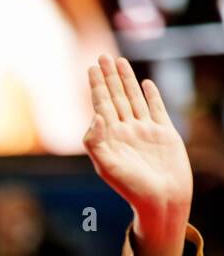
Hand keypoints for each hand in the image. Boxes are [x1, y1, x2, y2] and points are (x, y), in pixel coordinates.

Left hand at [84, 55, 191, 255]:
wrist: (162, 199)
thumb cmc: (132, 188)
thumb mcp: (107, 167)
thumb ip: (96, 142)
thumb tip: (95, 116)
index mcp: (110, 138)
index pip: (101, 105)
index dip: (97, 86)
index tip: (91, 67)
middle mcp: (126, 131)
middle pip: (116, 97)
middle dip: (109, 77)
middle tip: (102, 56)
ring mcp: (145, 131)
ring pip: (134, 99)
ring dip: (127, 80)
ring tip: (120, 61)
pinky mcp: (164, 133)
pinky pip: (156, 109)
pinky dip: (151, 95)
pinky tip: (145, 84)